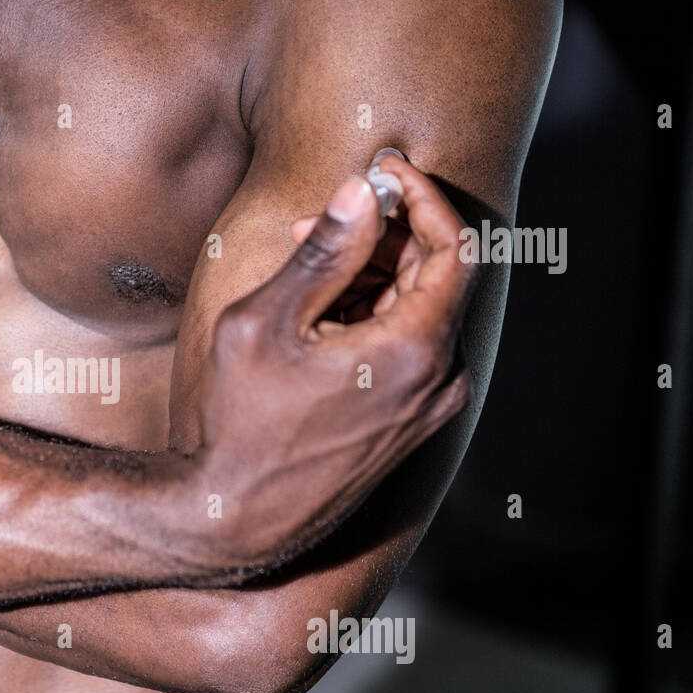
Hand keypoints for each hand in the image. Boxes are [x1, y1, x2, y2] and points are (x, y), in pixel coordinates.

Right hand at [195, 153, 476, 565]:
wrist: (236, 519)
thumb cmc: (240, 425)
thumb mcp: (265, 324)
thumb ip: (323, 253)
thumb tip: (362, 193)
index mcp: (417, 351)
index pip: (456, 245)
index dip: (422, 197)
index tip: (384, 172)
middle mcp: (439, 382)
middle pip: (439, 277)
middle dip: (385, 236)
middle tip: (319, 223)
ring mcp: (428, 410)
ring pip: (423, 313)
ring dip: (375, 277)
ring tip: (305, 273)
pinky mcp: (409, 428)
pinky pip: (411, 352)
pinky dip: (376, 318)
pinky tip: (319, 319)